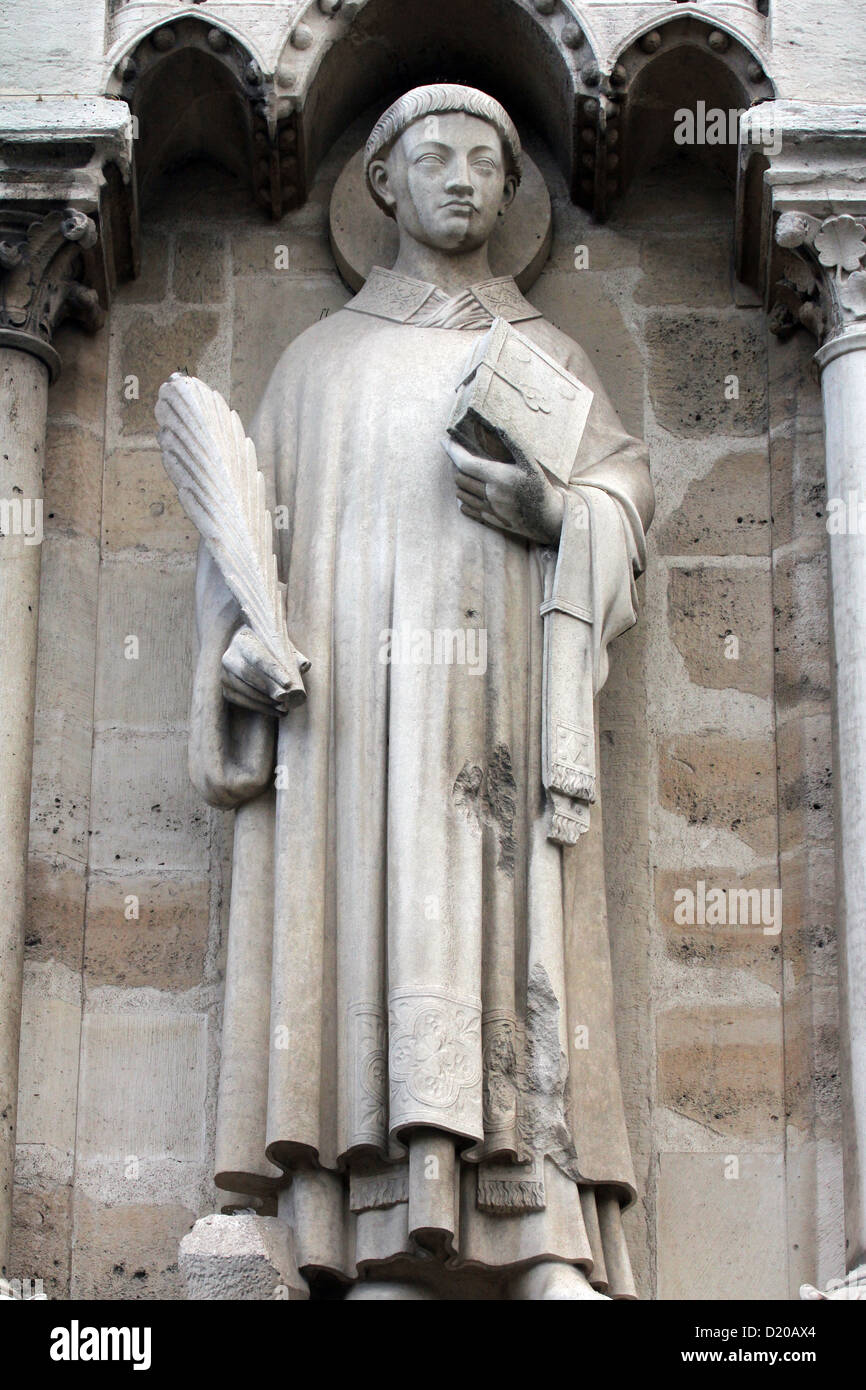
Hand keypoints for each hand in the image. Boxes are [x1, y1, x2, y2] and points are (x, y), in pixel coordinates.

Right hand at [221, 625, 306, 715]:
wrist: (252, 653)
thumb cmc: (272, 650)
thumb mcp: (282, 647)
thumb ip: (293, 655)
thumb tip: (304, 665)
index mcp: (243, 640)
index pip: (258, 657)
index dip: (273, 671)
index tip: (289, 684)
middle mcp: (230, 656)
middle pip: (248, 674)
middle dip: (268, 688)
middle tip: (286, 698)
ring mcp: (225, 674)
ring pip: (244, 689)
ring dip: (265, 700)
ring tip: (284, 707)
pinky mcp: (226, 689)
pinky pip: (242, 701)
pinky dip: (260, 708)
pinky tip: (276, 711)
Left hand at [443, 436, 563, 544]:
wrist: (549, 519)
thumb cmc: (541, 488)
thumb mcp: (531, 463)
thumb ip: (514, 444)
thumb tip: (498, 426)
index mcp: (498, 477)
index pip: (465, 463)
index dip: (452, 450)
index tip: (444, 440)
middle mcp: (490, 494)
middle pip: (459, 478)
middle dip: (454, 464)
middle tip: (457, 454)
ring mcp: (489, 509)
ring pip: (461, 494)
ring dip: (458, 481)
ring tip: (462, 471)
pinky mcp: (490, 520)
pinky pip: (467, 509)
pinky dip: (463, 498)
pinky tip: (469, 491)